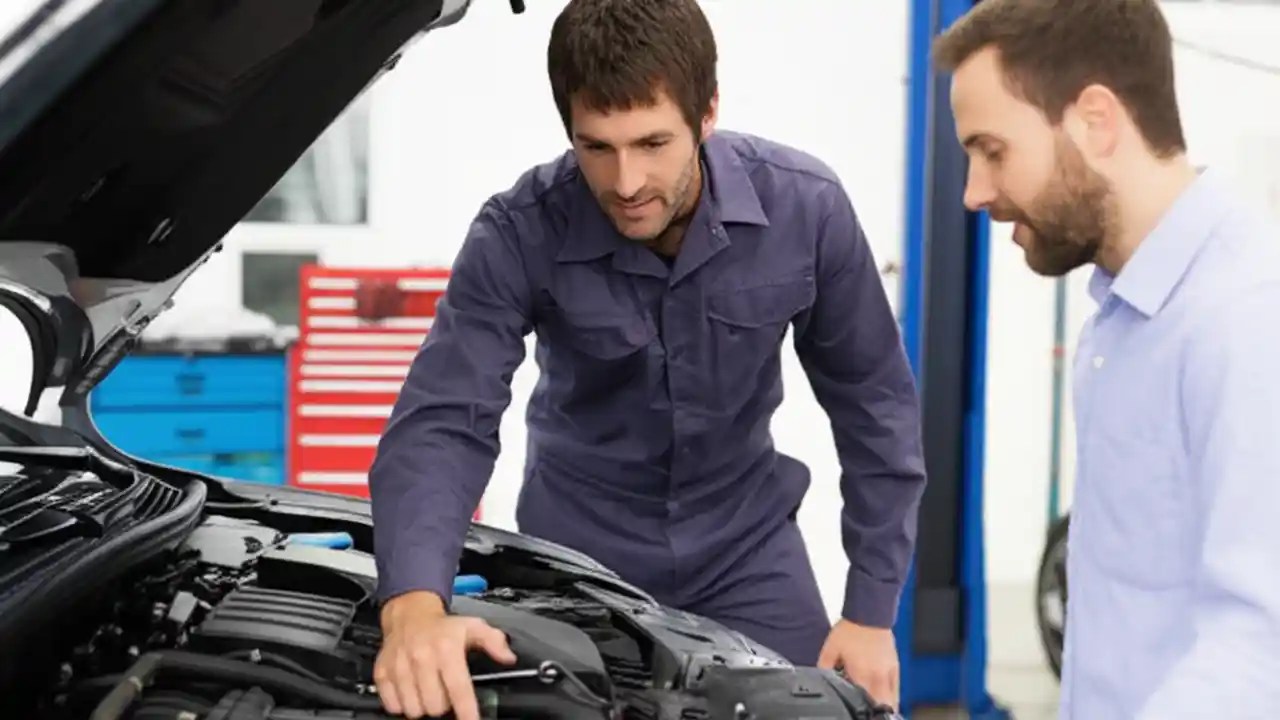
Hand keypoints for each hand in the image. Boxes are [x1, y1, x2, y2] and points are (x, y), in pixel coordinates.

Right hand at [374, 591, 517, 718]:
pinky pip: (393, 706)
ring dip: (423, 706)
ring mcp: (400, 667)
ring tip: (428, 690)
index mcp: (446, 649)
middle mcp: (422, 658)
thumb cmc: (442, 626)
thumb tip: (508, 657)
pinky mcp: (382, 673)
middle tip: (444, 691)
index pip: (459, 689)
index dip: (467, 711)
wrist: (409, 614)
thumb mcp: (473, 627)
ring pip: (414, 710)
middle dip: (443, 705)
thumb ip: (494, 642)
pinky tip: (411, 690)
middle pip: (435, 706)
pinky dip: (403, 704)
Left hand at [817, 619, 899, 709]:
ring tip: (875, 707)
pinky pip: (896, 688)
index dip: (857, 707)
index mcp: (861, 674)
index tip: (853, 706)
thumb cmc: (851, 629)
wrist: (869, 613)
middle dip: (873, 709)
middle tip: (865, 709)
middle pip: (880, 705)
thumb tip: (820, 677)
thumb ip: (824, 667)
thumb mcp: (830, 649)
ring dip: (883, 704)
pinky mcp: (895, 666)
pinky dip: (891, 695)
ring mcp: (888, 672)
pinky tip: (886, 698)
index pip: (863, 702)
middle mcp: (878, 676)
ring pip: (891, 699)